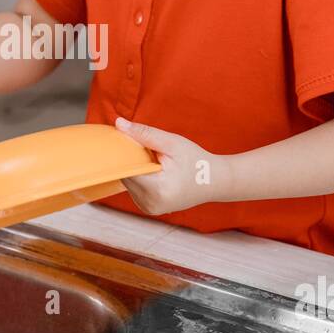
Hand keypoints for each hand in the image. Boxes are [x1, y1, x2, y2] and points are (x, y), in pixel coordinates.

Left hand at [113, 116, 227, 214]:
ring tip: (154, 161)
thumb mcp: (172, 143)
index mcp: (156, 189)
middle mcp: (150, 204)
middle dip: (130, 161)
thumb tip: (119, 124)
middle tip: (147, 150)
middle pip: (125, 176)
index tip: (125, 142)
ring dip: (134, 170)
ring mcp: (149, 209)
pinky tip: (153, 171)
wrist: (215, 181)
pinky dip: (139, 178)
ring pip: (127, 183)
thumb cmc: (196, 160)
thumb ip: (144, 134)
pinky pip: (134, 190)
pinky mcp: (149, 209)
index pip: (125, 170)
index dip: (121, 155)